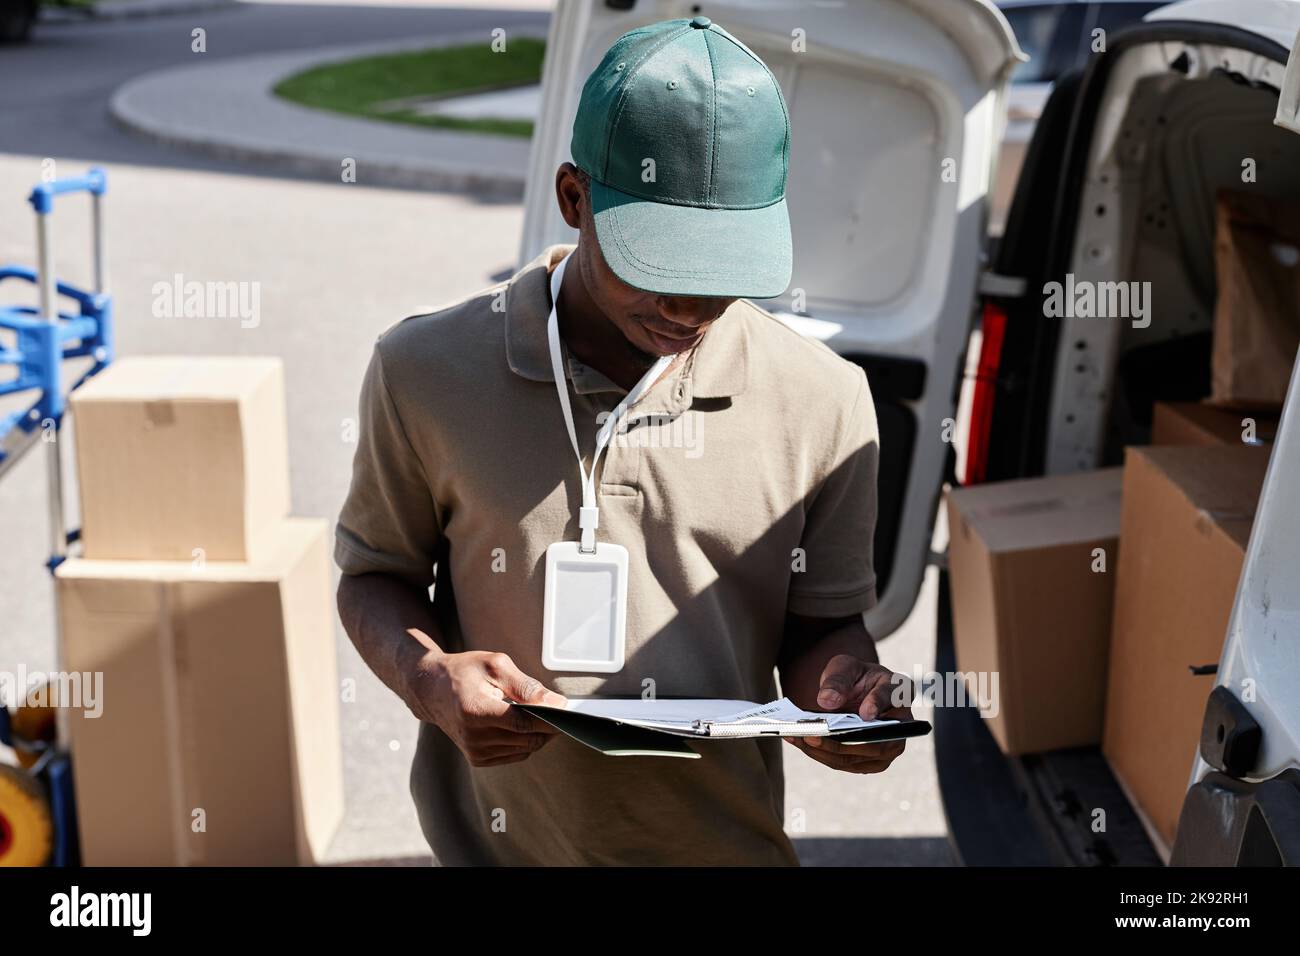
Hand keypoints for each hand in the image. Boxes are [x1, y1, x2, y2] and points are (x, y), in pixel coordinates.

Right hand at [403, 649, 567, 767]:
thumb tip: (556, 703)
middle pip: (528, 739)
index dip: (551, 719)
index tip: (569, 711)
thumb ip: (527, 686)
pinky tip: (525, 724)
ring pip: (525, 749)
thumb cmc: (465, 672)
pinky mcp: (478, 759)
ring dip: (539, 734)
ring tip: (542, 713)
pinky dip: (526, 741)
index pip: (523, 723)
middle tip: (562, 710)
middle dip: (550, 726)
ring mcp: (474, 752)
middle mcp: (473, 737)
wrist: (432, 689)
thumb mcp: (496, 666)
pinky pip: (516, 754)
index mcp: (475, 711)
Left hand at [786, 654, 913, 773]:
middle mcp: (901, 725)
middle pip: (875, 741)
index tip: (865, 714)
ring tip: (798, 738)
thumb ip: (838, 680)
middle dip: (840, 742)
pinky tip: (799, 741)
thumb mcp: (845, 666)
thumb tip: (827, 701)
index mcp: (899, 691)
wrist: (857, 691)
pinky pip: (844, 762)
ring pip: (856, 757)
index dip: (878, 705)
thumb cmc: (855, 677)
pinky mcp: (870, 761)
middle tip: (811, 734)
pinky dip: (820, 754)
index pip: (891, 698)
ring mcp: (887, 747)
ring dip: (824, 751)